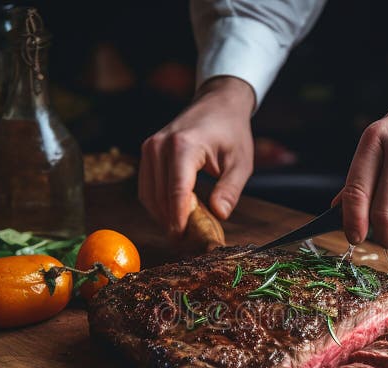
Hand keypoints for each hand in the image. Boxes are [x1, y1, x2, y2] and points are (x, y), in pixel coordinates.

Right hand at [139, 76, 254, 235]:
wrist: (218, 103)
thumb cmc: (232, 132)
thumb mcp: (240, 162)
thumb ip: (230, 190)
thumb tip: (219, 215)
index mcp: (183, 146)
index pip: (176, 192)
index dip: (179, 220)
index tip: (185, 240)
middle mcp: (159, 146)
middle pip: (160, 197)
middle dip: (172, 223)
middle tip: (188, 245)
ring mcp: (149, 148)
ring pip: (148, 195)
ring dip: (163, 217)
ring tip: (183, 234)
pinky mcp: (147, 153)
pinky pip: (147, 187)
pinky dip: (158, 205)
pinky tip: (175, 216)